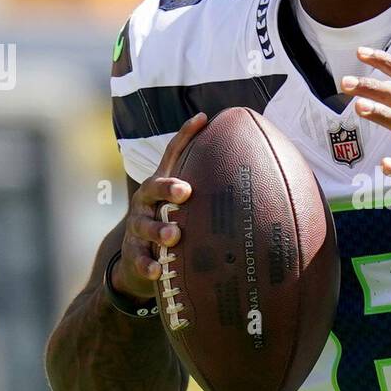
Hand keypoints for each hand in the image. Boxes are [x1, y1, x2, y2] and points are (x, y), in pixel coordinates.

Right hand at [111, 113, 207, 297]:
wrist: (137, 264)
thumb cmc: (173, 230)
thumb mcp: (187, 210)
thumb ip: (211, 197)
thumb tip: (257, 184)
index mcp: (162, 188)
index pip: (173, 156)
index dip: (185, 136)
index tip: (203, 119)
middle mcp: (146, 203)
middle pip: (153, 187)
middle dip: (167, 187)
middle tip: (185, 191)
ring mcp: (137, 227)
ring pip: (144, 225)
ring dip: (159, 230)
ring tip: (174, 235)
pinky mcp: (133, 253)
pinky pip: (139, 258)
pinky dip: (148, 264)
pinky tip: (157, 270)